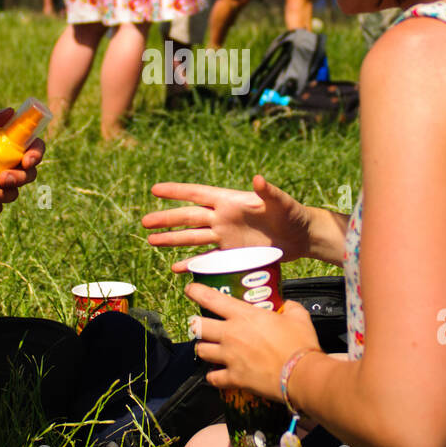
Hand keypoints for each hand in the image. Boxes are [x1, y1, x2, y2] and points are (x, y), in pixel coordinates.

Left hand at [0, 108, 43, 214]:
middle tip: (3, 178)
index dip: (36, 154)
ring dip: (4, 194)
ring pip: (14, 192)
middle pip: (28, 173)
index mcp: (4, 145)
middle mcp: (3, 164)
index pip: (31, 148)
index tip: (28, 159)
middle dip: (20, 178)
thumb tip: (10, 111)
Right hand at [143, 175, 311, 271]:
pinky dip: (192, 263)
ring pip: (193, 238)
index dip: (177, 192)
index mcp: (230, 201)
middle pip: (188, 218)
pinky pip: (207, 258)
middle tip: (144, 222)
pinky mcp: (232, 253)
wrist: (301, 236)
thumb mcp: (282, 202)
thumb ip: (269, 191)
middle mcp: (223, 217)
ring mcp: (225, 236)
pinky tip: (176, 268)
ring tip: (151, 242)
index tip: (155, 189)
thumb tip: (258, 178)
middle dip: (166, 219)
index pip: (197, 194)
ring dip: (172, 240)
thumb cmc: (293, 214)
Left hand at [186, 281, 321, 400]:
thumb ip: (289, 307)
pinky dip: (213, 376)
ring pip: (201, 351)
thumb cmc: (299, 344)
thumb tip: (287, 305)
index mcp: (244, 316)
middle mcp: (231, 334)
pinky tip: (217, 375)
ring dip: (203, 348)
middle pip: (198, 327)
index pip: (211, 298)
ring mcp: (229, 357)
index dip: (196, 291)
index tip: (190, 289)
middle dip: (196, 325)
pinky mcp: (233, 378)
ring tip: (208, 349)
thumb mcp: (298, 316)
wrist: (301, 375)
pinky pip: (213, 378)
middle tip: (200, 324)